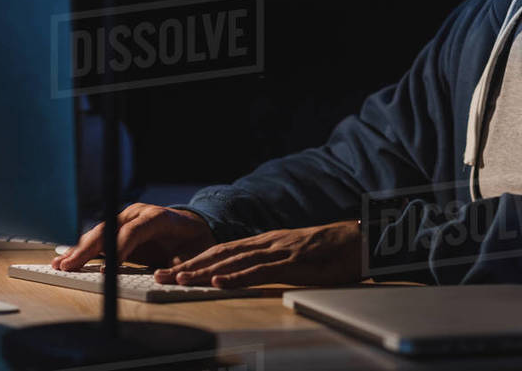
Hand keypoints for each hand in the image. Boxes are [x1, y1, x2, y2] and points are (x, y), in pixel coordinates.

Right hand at [53, 203, 215, 270]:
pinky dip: (83, 249)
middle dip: (89, 249)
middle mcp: (139, 214)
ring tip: (61, 264)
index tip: (106, 267)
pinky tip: (67, 259)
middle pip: (110, 229)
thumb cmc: (195, 243)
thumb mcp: (195, 254)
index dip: (120, 247)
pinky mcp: (118, 228)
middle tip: (70, 266)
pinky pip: (99, 238)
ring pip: (99, 232)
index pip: (135, 229)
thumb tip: (162, 277)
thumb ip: (179, 265)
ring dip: (79, 249)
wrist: (194, 228)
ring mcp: (126, 219)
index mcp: (159, 218)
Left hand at [154, 220, 360, 287]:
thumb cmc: (331, 252)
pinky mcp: (293, 262)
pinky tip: (219, 281)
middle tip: (160, 275)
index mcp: (266, 242)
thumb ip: (271, 262)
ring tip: (179, 279)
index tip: (171, 270)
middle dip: (188, 265)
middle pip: (220, 253)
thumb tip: (249, 272)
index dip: (194, 260)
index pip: (222, 250)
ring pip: (233, 260)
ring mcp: (279, 251)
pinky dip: (237, 275)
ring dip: (203, 271)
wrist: (361, 241)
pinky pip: (260, 270)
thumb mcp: (294, 256)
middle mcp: (267, 243)